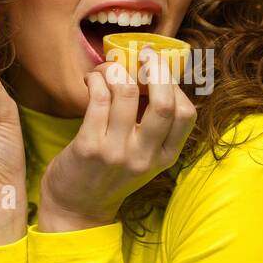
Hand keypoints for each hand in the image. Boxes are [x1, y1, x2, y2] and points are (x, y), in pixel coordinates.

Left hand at [38, 47, 197, 232]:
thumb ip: (154, 128)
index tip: (160, 69)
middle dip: (155, 69)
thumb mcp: (144, 158)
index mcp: (165, 157)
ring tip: (107, 69)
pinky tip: (91, 81)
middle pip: (164, 102)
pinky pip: (97, 98)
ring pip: (125, 92)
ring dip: (115, 70)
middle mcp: (144, 156)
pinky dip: (95, 80)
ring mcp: (117, 152)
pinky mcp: (89, 147)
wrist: (77, 208)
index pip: (185, 113)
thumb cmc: (110, 176)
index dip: (175, 85)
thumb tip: (155, 76)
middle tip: (143, 54)